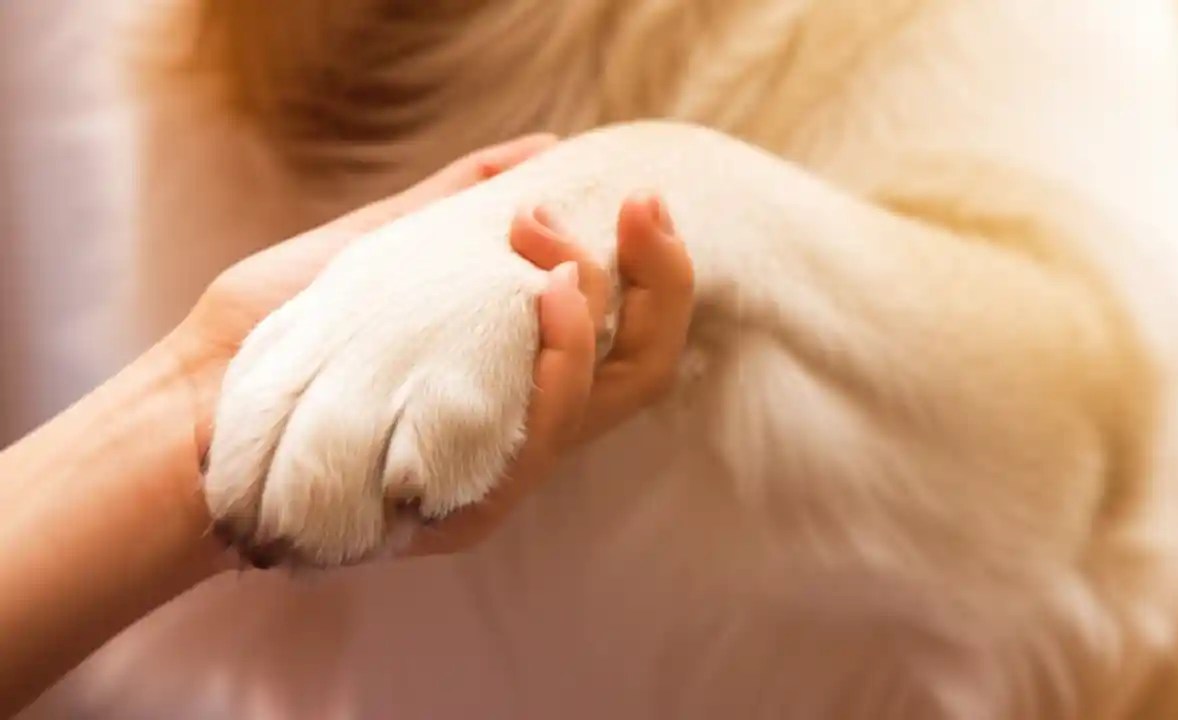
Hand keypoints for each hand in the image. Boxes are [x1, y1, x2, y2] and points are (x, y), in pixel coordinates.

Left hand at [165, 135, 693, 561]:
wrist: (193, 412)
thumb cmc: (278, 335)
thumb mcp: (376, 248)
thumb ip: (456, 203)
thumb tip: (541, 148)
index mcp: (515, 369)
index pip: (628, 332)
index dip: (662, 270)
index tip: (645, 198)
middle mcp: (522, 424)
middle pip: (643, 372)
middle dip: (664, 284)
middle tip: (641, 208)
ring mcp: (497, 471)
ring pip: (599, 403)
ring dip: (593, 310)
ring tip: (554, 245)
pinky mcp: (460, 512)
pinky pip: (539, 447)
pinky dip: (558, 369)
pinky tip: (546, 296)